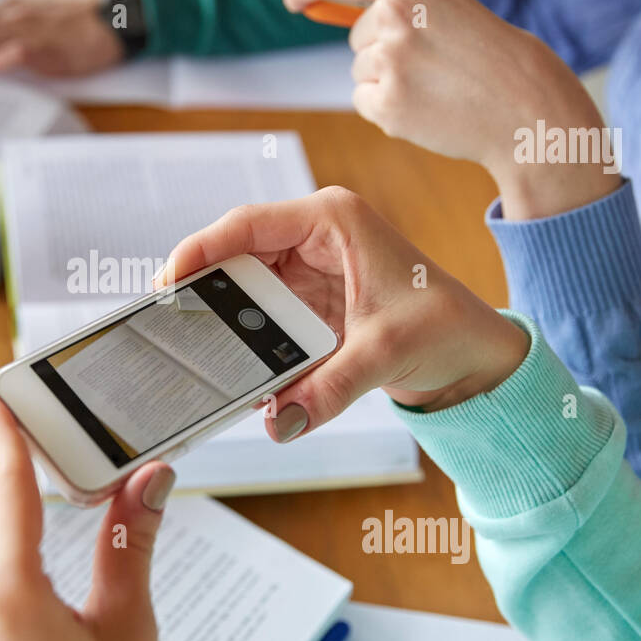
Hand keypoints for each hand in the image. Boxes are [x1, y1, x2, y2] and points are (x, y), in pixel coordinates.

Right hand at [157, 188, 531, 439]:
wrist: (474, 355)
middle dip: (202, 286)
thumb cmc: (447, 328)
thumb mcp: (386, 352)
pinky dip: (243, 337)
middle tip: (166, 321)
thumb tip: (282, 420)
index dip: (200, 248)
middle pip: (235, 252)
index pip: (247, 223)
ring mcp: (308, 268)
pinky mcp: (307, 301)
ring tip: (191, 345)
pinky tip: (227, 361)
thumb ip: (329, 386)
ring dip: (221, 316)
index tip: (167, 281)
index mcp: (333, 219)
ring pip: (242, 285)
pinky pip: (259, 314)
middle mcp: (315, 236)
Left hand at [284, 0, 621, 219]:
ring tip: (436, 84)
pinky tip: (425, 107)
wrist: (523, 103)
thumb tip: (335, 11)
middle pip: (356, 37)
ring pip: (360, 71)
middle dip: (384, 50)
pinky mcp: (386, 102)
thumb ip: (395, 0)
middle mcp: (395, 12)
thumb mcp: (444, 4)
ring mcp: (390, 58)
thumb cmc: (483, 54)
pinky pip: (364, 102)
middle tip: (435, 62)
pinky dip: (387, 109)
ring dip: (388, 81)